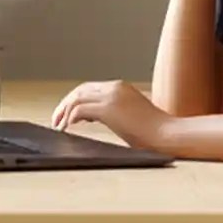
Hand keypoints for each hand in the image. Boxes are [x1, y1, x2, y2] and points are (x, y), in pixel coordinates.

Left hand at [50, 80, 176, 151]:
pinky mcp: (109, 109)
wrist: (167, 135)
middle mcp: (115, 87)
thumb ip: (112, 111)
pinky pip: (80, 109)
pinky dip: (69, 118)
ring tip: (58, 125)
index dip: (74, 99)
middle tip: (55, 120)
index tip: (66, 113)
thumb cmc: (154, 131)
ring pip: (76, 98)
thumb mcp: (130, 115)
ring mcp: (112, 96)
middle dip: (64, 104)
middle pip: (80, 90)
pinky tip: (66, 128)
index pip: (89, 88)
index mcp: (121, 87)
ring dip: (64, 112)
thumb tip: (92, 116)